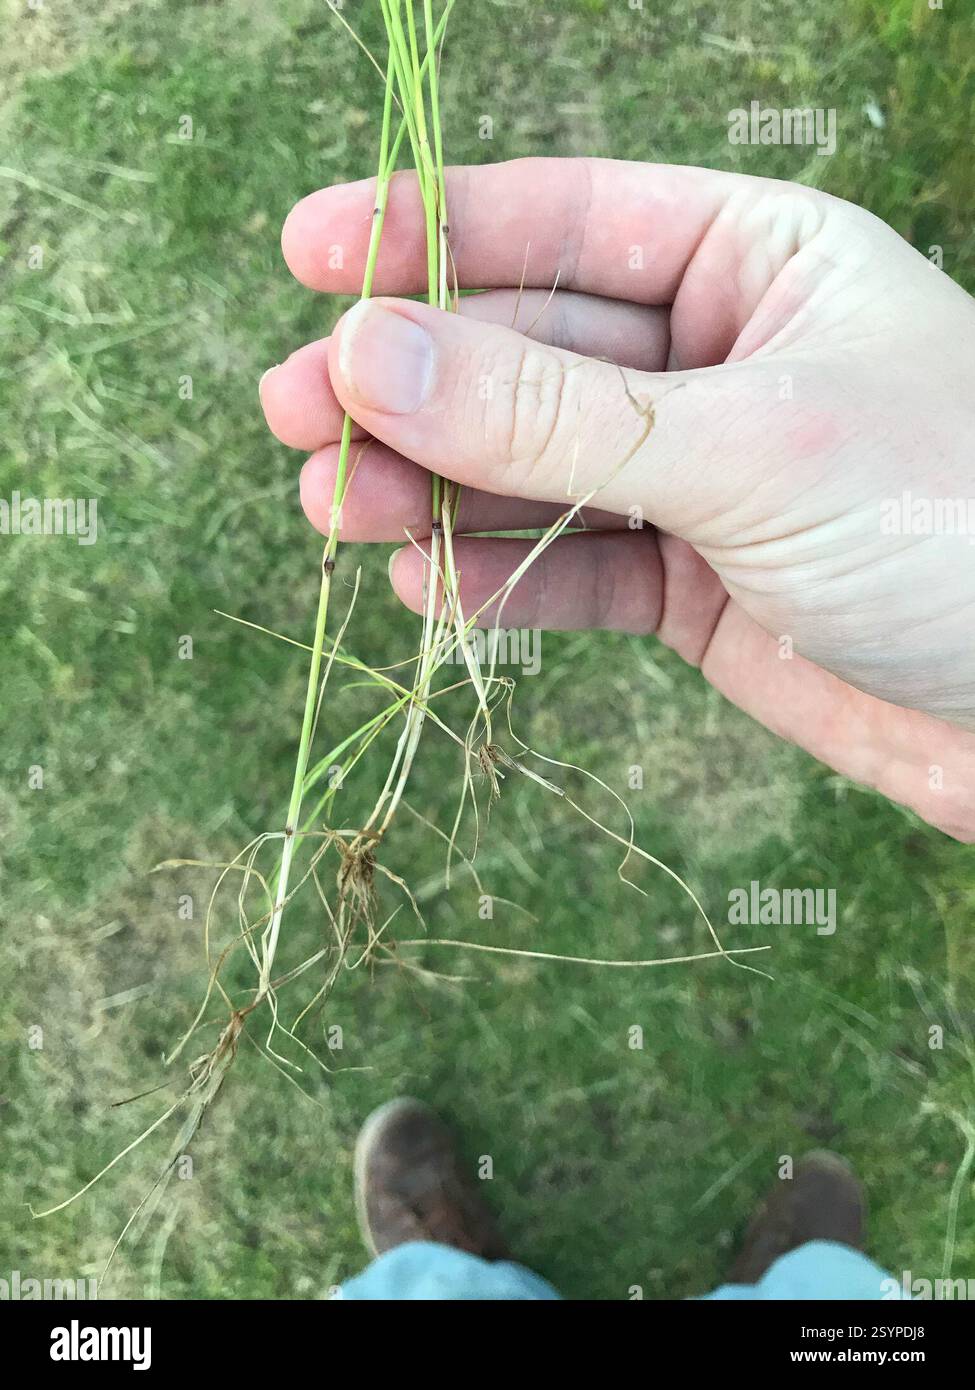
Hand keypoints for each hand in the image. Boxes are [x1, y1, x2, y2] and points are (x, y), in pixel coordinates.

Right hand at [261, 158, 974, 840]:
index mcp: (756, 261)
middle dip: (410, 384)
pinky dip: (500, 581)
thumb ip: (553, 414)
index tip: (309, 253)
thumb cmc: (953, 524)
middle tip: (293, 413)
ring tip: (335, 509)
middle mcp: (717, 360)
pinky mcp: (694, 588)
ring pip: (532, 470)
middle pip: (525, 354)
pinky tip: (432, 586)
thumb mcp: (747, 446)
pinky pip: (571, 571)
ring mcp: (700, 478)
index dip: (431, 230)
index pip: (567, 222)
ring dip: (432, 489)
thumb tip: (367, 355)